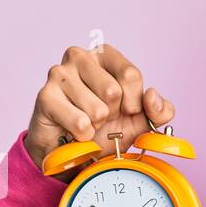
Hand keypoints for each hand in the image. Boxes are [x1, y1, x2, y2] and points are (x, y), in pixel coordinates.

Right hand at [24, 43, 176, 178]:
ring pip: (97, 109)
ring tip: (86, 121)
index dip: (133, 102)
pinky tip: (73, 129)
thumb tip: (152, 96)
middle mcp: (79, 56)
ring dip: (96, 125)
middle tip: (100, 116)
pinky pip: (80, 123)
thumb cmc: (106, 128)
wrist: (73, 151)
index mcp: (105, 55)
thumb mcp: (140, 120)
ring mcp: (59, 73)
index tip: (125, 110)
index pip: (131, 75)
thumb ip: (160, 110)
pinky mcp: (45, 96)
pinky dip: (83, 135)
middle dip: (112, 114)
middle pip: (112, 91)